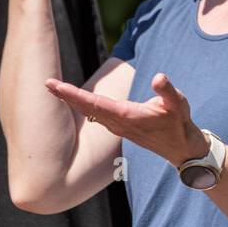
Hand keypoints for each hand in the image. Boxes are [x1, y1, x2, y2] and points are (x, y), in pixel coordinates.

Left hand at [44, 71, 207, 167]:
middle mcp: (118, 123)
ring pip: (90, 112)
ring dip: (73, 101)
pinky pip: (96, 115)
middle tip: (46, 83)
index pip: (94, 103)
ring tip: (56, 89)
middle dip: (66, 96)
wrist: (181, 149)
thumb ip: (167, 91)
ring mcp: (118, 127)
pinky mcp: (121, 127)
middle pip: (86, 108)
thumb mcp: (178, 104)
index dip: (73, 95)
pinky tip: (77, 101)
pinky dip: (84, 106)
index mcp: (127, 116)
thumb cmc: (179, 124)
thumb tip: (158, 77)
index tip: (55, 86)